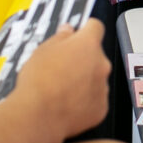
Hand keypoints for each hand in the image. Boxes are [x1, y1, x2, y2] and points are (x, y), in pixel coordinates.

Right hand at [13, 20, 108, 139]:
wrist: (39, 115)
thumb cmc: (39, 82)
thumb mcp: (43, 50)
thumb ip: (60, 37)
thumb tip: (68, 31)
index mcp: (88, 45)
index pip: (95, 27)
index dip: (86, 29)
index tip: (80, 32)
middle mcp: (101, 64)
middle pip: (95, 56)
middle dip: (82, 59)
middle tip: (62, 68)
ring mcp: (103, 87)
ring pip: (95, 78)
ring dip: (84, 80)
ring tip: (61, 89)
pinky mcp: (101, 108)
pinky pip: (95, 99)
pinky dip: (85, 100)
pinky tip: (67, 103)